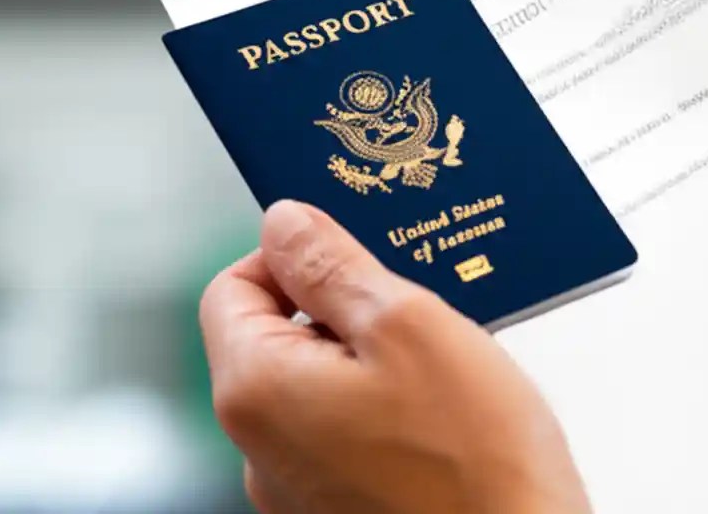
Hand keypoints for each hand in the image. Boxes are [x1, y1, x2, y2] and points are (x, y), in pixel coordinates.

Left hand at [199, 201, 589, 513]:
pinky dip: (384, 404)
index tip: (351, 252)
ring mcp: (299, 485)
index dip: (291, 257)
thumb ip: (333, 266)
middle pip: (276, 335)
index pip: (231, 287)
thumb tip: (285, 223)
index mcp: (259, 390)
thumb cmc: (476, 460)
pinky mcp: (339, 505)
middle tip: (414, 307)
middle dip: (342, 306)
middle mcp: (261, 448)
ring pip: (318, 382)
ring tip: (439, 363)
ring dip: (370, 356)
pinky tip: (440, 408)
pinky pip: (345, 428)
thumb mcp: (408, 325)